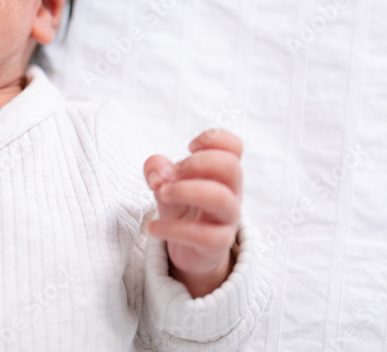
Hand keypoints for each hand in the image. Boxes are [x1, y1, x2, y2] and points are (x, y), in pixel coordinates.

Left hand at [143, 129, 242, 296]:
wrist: (190, 248)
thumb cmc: (182, 206)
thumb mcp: (165, 183)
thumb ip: (157, 170)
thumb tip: (159, 176)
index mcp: (222, 173)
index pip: (234, 146)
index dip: (212, 139)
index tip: (189, 147)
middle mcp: (231, 192)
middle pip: (231, 166)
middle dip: (196, 163)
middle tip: (173, 173)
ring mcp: (227, 219)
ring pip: (221, 199)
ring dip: (185, 191)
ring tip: (162, 193)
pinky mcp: (218, 243)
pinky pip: (203, 235)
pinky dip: (171, 229)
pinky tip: (152, 227)